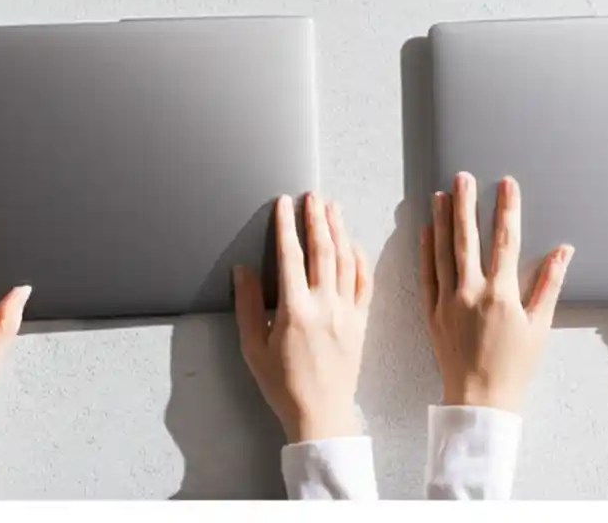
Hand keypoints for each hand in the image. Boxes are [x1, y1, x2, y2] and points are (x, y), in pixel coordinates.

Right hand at [234, 193, 373, 443]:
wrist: (321, 412)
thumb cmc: (283, 384)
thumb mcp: (253, 347)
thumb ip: (247, 305)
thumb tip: (242, 270)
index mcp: (294, 311)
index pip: (290, 256)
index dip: (286, 226)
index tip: (283, 204)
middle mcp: (324, 306)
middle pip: (322, 250)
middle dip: (316, 218)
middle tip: (311, 196)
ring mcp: (346, 312)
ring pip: (345, 260)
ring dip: (339, 229)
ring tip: (332, 207)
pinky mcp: (361, 321)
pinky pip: (364, 281)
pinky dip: (359, 256)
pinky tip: (353, 241)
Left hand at [421, 172, 572, 412]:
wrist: (480, 398)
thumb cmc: (515, 366)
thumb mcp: (539, 326)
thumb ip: (549, 284)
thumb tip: (563, 251)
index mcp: (501, 294)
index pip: (504, 241)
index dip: (506, 209)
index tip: (505, 184)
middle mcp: (471, 293)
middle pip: (468, 239)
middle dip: (466, 204)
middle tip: (463, 177)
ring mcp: (448, 302)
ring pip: (443, 252)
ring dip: (442, 220)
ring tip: (441, 194)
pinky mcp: (431, 313)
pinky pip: (427, 275)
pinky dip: (425, 251)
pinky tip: (425, 229)